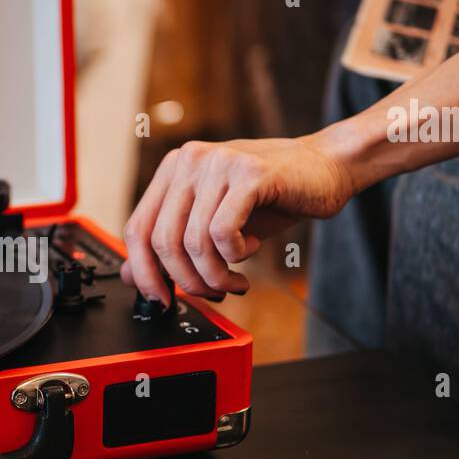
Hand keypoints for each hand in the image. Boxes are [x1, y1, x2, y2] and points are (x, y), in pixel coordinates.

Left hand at [121, 136, 355, 304]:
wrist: (325, 167)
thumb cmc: (270, 196)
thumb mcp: (214, 221)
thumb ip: (174, 243)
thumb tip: (132, 275)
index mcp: (172, 170)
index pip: (138, 228)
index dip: (143, 271)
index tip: (159, 297)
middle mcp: (189, 161)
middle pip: (164, 240)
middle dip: (188, 281)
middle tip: (212, 292)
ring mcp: (219, 163)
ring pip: (195, 242)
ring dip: (217, 274)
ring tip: (236, 278)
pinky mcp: (249, 173)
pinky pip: (223, 232)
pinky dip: (236, 254)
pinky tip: (251, 248)